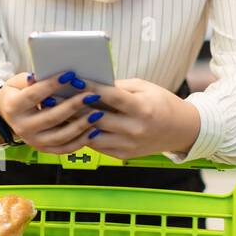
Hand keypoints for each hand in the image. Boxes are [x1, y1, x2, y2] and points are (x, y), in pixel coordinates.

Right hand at [0, 70, 102, 152]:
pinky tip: (94, 130)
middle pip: (51, 117)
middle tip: (91, 95)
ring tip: (97, 113)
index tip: (70, 75)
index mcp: (14, 108)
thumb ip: (29, 79)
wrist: (8, 114)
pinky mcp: (43, 149)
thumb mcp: (17, 83)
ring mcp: (33, 141)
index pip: (34, 95)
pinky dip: (81, 141)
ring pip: (60, 136)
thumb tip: (39, 76)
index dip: (52, 85)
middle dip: (73, 105)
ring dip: (81, 125)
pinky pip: (65, 148)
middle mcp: (22, 127)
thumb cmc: (18, 94)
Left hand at [50, 77, 201, 158]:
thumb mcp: (144, 88)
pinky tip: (70, 125)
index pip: (111, 97)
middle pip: (97, 118)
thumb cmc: (161, 103)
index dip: (91, 88)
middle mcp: (135, 129)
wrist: (181, 130)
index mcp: (142, 109)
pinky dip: (84, 135)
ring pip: (93, 135)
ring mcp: (129, 145)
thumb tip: (89, 84)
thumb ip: (118, 87)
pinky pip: (98, 146)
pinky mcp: (124, 155)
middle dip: (74, 107)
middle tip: (54, 97)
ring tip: (57, 112)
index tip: (73, 80)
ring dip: (74, 124)